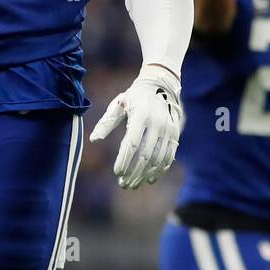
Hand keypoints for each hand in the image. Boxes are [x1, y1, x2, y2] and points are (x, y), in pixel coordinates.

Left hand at [90, 65, 181, 188]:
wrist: (161, 85)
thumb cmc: (134, 97)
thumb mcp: (118, 105)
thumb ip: (106, 122)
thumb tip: (94, 139)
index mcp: (141, 115)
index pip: (132, 143)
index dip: (125, 160)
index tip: (117, 173)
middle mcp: (157, 123)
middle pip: (145, 155)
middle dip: (134, 172)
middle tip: (124, 184)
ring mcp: (168, 130)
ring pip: (157, 159)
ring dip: (145, 174)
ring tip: (133, 184)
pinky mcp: (175, 134)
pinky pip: (168, 156)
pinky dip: (160, 170)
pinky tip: (149, 179)